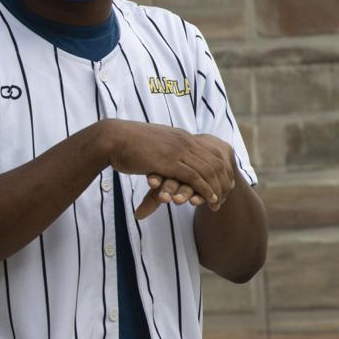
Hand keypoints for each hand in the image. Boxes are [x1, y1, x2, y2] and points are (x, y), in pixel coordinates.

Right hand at [98, 121, 236, 218]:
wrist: (111, 138)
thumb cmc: (125, 142)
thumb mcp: (151, 144)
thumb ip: (162, 150)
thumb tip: (162, 158)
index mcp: (181, 136)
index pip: (211, 152)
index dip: (221, 168)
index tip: (224, 181)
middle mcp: (184, 141)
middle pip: (215, 161)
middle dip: (224, 180)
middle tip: (227, 194)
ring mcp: (178, 150)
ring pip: (208, 170)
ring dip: (217, 189)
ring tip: (219, 202)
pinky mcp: (169, 162)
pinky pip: (195, 178)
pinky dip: (206, 190)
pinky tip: (210, 199)